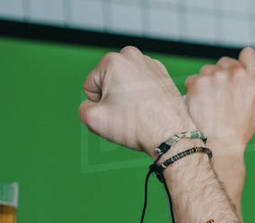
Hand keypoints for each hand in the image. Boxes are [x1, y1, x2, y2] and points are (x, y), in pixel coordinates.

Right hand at [78, 46, 194, 154]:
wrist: (172, 135)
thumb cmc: (136, 126)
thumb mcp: (94, 120)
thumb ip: (82, 108)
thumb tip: (91, 104)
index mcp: (112, 60)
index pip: (90, 86)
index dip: (98, 104)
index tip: (115, 112)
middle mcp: (132, 55)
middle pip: (108, 81)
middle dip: (113, 97)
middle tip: (128, 113)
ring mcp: (149, 63)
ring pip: (125, 83)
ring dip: (127, 96)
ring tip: (139, 111)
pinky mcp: (163, 73)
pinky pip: (142, 85)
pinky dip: (142, 96)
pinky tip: (149, 108)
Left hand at [185, 48, 254, 153]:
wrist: (220, 144)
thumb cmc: (240, 129)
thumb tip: (253, 71)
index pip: (248, 53)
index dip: (244, 62)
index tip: (240, 69)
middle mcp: (236, 74)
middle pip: (226, 62)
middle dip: (224, 74)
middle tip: (224, 94)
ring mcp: (215, 77)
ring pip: (209, 70)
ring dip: (209, 83)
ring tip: (213, 103)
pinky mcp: (197, 82)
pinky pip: (195, 79)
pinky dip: (196, 90)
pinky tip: (203, 104)